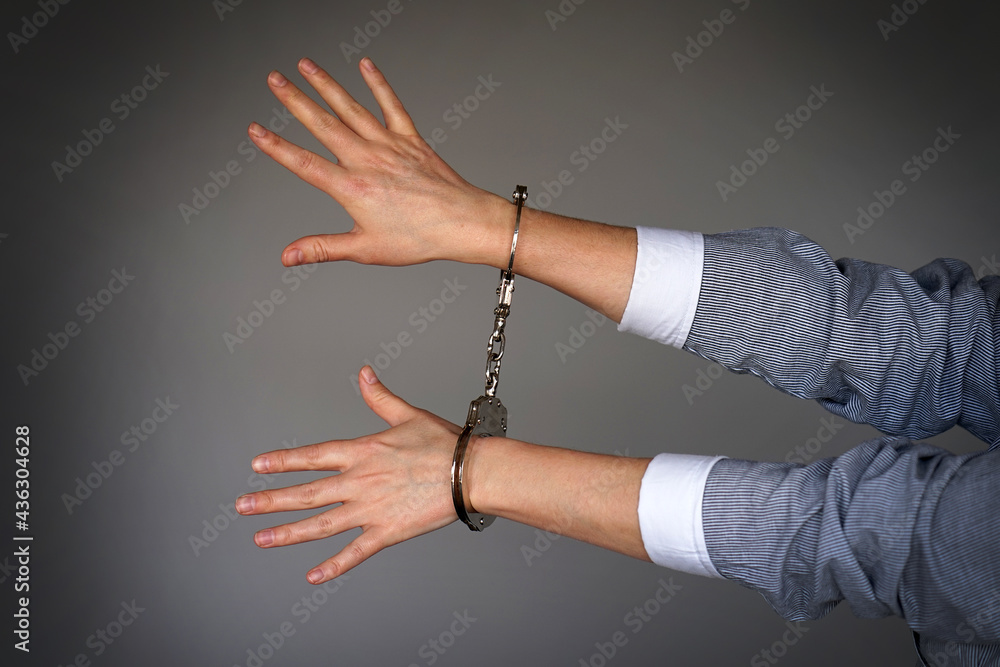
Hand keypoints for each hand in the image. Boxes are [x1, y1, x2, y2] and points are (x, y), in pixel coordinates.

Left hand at [236, 366, 460, 583]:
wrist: (471, 473)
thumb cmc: (445, 443)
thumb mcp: (408, 415)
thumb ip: (380, 397)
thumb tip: (363, 372)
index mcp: (363, 453)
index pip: (314, 456)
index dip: (284, 461)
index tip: (258, 465)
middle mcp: (359, 482)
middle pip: (307, 493)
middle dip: (271, 500)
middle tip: (242, 507)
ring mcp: (371, 510)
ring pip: (321, 524)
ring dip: (289, 533)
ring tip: (261, 539)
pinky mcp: (387, 533)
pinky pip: (355, 553)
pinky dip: (334, 566)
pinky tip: (313, 576)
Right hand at [248, 57, 509, 268]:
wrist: (462, 223)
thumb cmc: (418, 239)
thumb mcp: (365, 249)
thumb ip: (322, 248)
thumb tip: (287, 256)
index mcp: (352, 188)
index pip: (304, 163)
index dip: (276, 147)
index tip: (255, 129)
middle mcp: (367, 160)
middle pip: (324, 125)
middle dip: (295, 100)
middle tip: (273, 79)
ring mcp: (390, 146)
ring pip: (352, 109)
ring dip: (327, 85)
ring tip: (306, 65)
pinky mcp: (411, 139)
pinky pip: (392, 106)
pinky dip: (378, 84)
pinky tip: (365, 65)